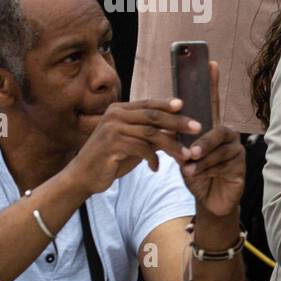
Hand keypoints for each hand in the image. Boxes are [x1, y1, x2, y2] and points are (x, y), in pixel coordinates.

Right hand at [67, 98, 200, 196]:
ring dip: (172, 145)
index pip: (148, 104)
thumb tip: (178, 129)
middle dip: (177, 122)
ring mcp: (112, 129)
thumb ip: (151, 134)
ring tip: (186, 155)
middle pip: (153, 116)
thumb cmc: (112, 159)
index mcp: (118, 110)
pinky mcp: (111, 145)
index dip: (167, 105)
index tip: (185, 107)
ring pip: (151, 133)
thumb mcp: (134, 143)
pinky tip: (155, 168)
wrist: (83, 177)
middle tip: (197, 128)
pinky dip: (153, 158)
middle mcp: (114, 115)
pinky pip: (141, 148)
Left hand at [176, 62, 244, 217]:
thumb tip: (173, 133)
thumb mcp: (183, 156)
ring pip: (219, 148)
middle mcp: (226, 136)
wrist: (210, 201)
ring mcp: (235, 150)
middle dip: (203, 141)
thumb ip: (180, 142)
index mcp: (211, 129)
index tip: (210, 63)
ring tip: (189, 168)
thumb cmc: (197, 175)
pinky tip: (197, 176)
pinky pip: (223, 163)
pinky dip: (206, 169)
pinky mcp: (240, 165)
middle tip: (189, 152)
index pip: (211, 103)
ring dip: (202, 159)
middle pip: (218, 130)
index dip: (211, 84)